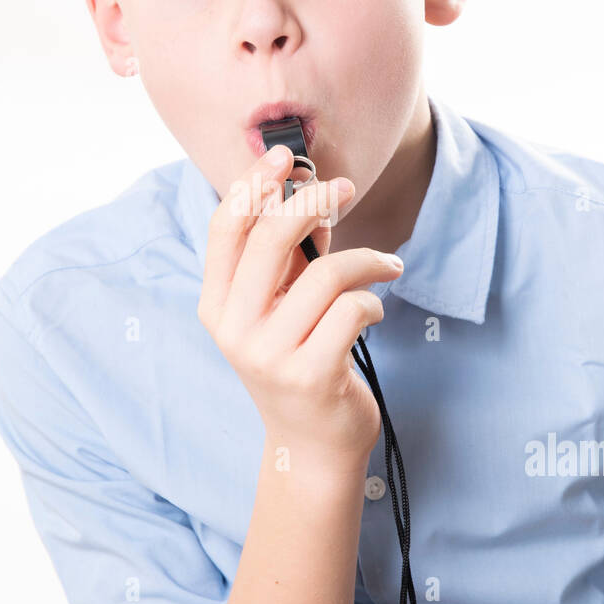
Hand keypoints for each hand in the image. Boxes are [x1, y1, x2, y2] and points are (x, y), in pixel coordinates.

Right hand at [196, 145, 404, 464]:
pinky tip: (374, 313)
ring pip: (326, 274)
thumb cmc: (299, 361)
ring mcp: (270, 355)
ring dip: (368, 261)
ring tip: (387, 267)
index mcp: (217, 306)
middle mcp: (235, 329)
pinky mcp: (311, 375)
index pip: (225, 230)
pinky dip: (374, 303)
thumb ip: (285, 258)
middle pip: (272, 238)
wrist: (310, 445)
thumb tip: (308, 191)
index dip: (253, 185)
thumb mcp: (279, 308)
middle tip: (346, 188)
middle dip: (314, 201)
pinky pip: (353, 311)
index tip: (287, 158)